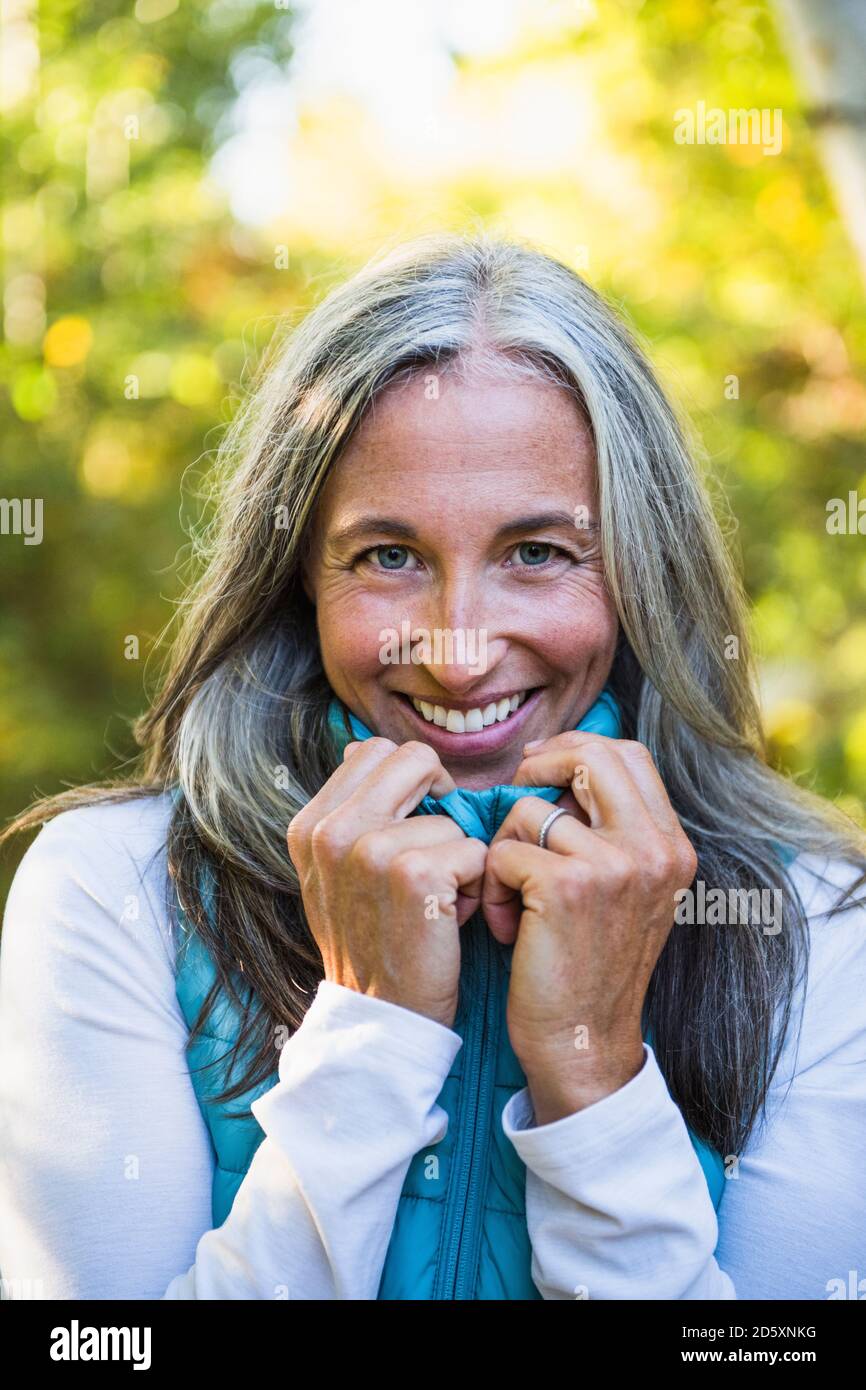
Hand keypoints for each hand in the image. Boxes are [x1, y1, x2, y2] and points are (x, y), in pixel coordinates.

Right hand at [287, 738, 486, 1028]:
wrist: (380, 1018)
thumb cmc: (372, 940)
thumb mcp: (337, 872)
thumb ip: (350, 811)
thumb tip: (358, 748)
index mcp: (310, 824)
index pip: (372, 750)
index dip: (409, 779)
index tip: (417, 821)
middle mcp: (331, 830)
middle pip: (412, 758)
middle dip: (440, 796)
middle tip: (441, 845)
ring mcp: (369, 850)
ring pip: (449, 810)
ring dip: (457, 851)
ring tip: (439, 895)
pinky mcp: (412, 874)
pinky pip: (471, 846)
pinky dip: (473, 881)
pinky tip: (451, 915)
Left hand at [481, 732, 697, 1122]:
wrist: (584, 1045)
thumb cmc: (589, 968)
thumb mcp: (626, 893)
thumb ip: (610, 832)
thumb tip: (557, 768)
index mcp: (671, 847)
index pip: (628, 755)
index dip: (575, 750)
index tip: (539, 772)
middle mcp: (654, 849)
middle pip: (590, 755)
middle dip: (539, 767)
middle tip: (514, 799)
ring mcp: (615, 865)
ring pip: (530, 808)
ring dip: (504, 849)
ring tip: (512, 898)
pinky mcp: (567, 887)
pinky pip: (503, 851)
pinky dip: (491, 886)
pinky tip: (509, 926)